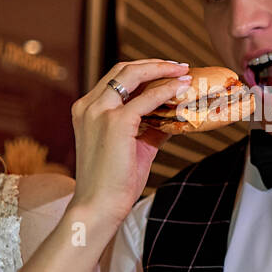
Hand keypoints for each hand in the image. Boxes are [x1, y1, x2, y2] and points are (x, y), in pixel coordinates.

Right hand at [68, 60, 190, 226]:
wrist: (98, 207)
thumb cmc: (113, 182)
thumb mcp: (134, 148)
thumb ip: (151, 128)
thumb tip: (176, 116)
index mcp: (87, 110)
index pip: (116, 78)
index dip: (143, 70)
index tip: (166, 71)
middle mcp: (89, 105)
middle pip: (123, 69)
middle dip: (154, 64)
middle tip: (180, 67)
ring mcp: (100, 112)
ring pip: (133, 75)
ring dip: (162, 70)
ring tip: (184, 72)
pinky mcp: (115, 122)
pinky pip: (147, 98)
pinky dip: (166, 90)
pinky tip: (182, 89)